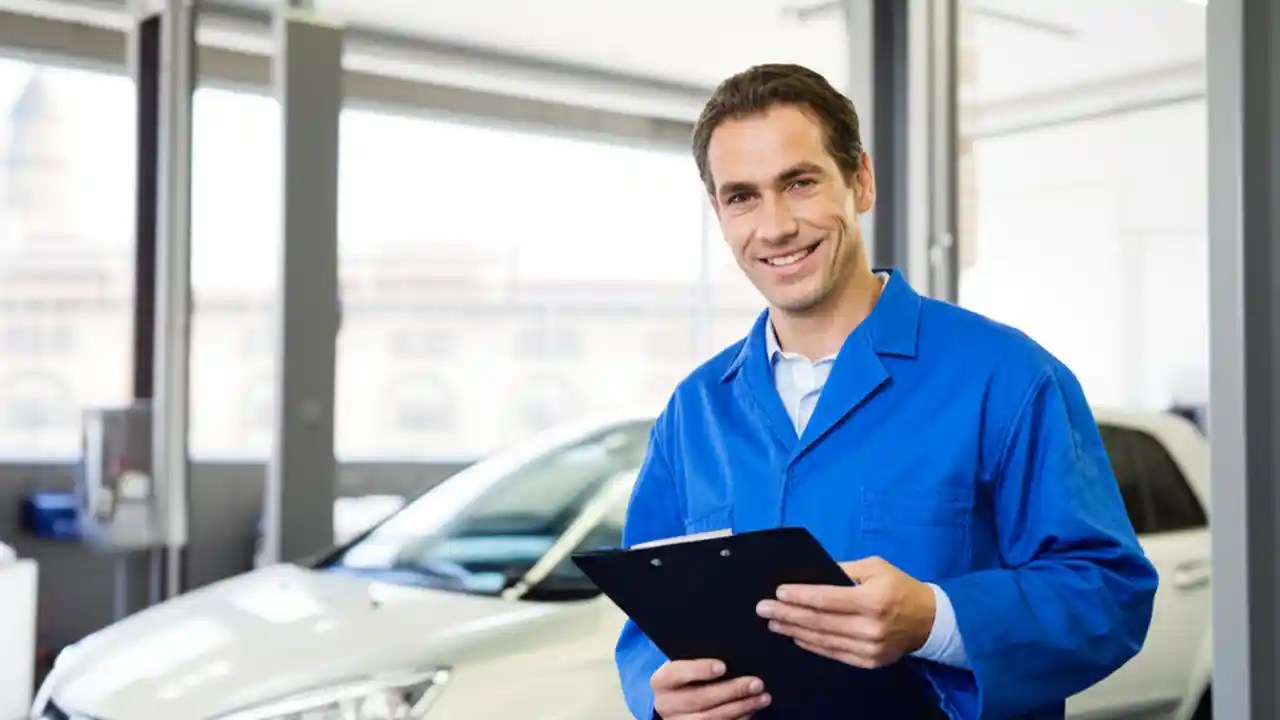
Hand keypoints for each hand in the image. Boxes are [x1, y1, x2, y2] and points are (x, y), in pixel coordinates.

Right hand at [651, 659, 771, 718]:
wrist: (675, 702)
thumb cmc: (686, 676)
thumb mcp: (686, 664)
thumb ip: (701, 658)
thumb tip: (732, 652)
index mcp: (662, 681)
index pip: (678, 673)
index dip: (700, 670)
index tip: (723, 666)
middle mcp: (666, 704)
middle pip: (699, 699)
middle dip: (732, 691)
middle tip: (756, 683)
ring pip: (711, 718)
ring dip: (741, 707)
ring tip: (762, 697)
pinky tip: (752, 710)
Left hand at [755, 556, 935, 668]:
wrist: (929, 620)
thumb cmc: (898, 586)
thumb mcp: (875, 567)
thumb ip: (843, 570)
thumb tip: (811, 574)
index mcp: (872, 599)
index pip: (827, 599)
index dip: (799, 597)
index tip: (777, 593)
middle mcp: (870, 626)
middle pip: (819, 622)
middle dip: (787, 615)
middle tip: (763, 610)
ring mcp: (870, 648)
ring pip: (823, 640)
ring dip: (794, 632)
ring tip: (773, 624)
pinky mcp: (869, 662)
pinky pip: (833, 654)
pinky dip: (812, 645)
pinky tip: (796, 637)